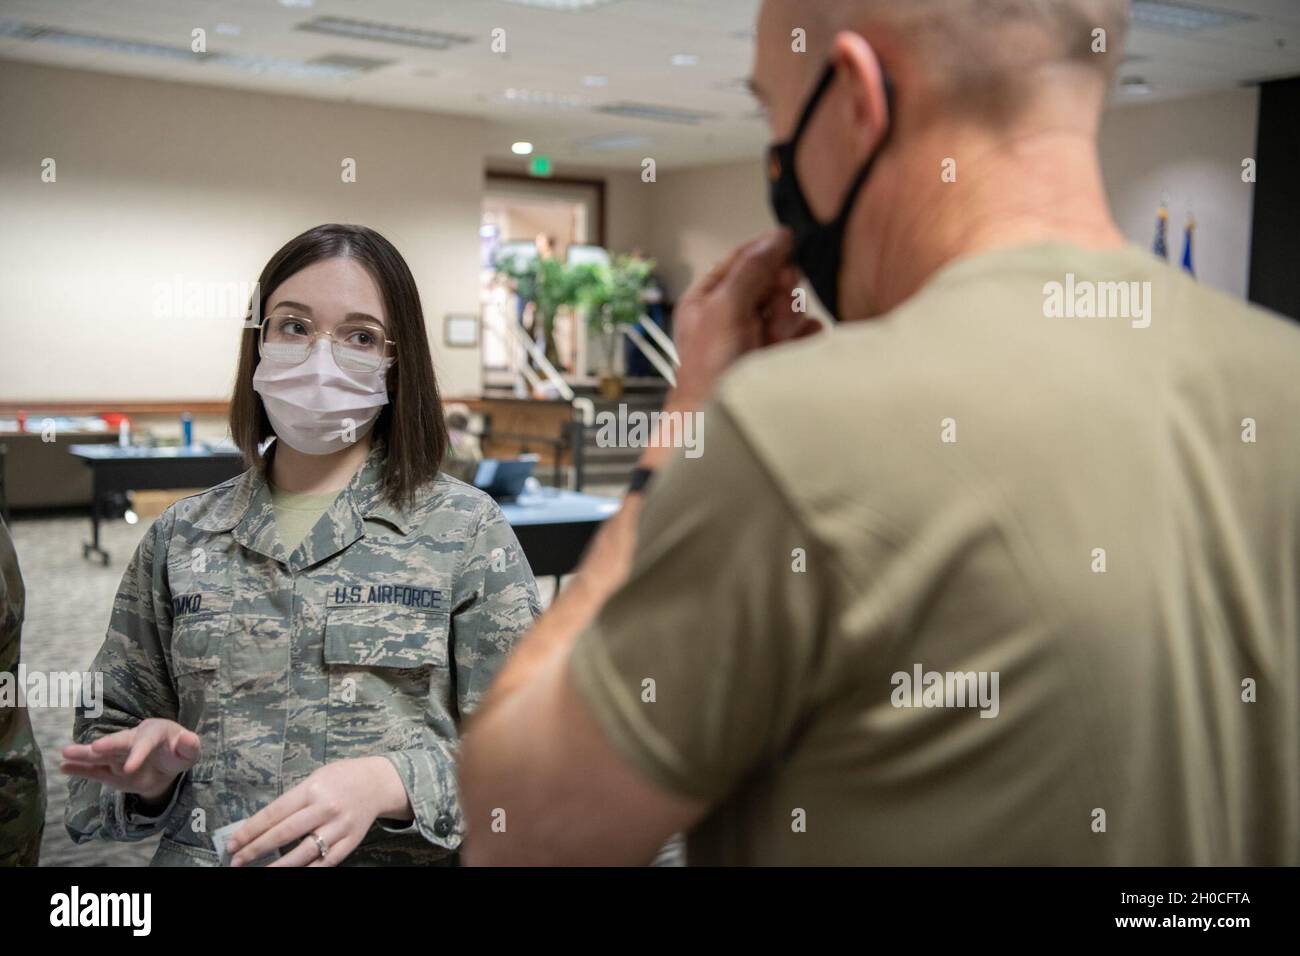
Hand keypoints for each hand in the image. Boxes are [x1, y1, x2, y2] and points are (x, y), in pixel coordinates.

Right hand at [61, 718, 199, 802]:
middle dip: (108, 745)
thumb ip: (189, 746)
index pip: (146, 742)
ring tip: (66, 753)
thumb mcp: (189, 752)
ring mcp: (119, 755)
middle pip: (119, 742)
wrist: (165, 765)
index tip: (130, 769)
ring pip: (101, 755)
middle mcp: (132, 740)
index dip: (138, 754)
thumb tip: (189, 739)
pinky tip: (64, 767)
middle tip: (94, 749)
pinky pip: (94, 770)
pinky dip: (80, 769)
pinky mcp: (110, 770)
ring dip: (84, 754)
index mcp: (154, 733)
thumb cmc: (178, 753)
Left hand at [226, 756, 408, 866]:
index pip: (274, 813)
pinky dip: (308, 870)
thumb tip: (262, 825)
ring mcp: (340, 826)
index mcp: (312, 789)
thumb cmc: (341, 777)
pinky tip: (293, 873)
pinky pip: (327, 861)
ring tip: (259, 873)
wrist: (378, 782)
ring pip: (304, 852)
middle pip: (284, 833)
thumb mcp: (315, 778)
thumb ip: (293, 800)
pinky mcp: (351, 841)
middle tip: (237, 861)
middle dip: (256, 849)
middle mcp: (325, 808)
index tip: (232, 843)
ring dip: (278, 866)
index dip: (250, 830)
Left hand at [670, 228, 821, 409]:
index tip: (787, 248)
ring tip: (772, 341)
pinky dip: (802, 338)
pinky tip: (792, 348)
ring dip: (788, 320)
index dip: (764, 253)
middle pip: (771, 283)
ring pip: (789, 308)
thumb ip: (752, 269)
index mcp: (708, 299)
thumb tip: (777, 237)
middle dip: (777, 294)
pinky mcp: (778, 358)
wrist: (720, 426)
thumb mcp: (726, 308)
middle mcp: (731, 316)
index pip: (741, 260)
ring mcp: (756, 338)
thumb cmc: (709, 373)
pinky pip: (803, 334)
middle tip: (770, 311)